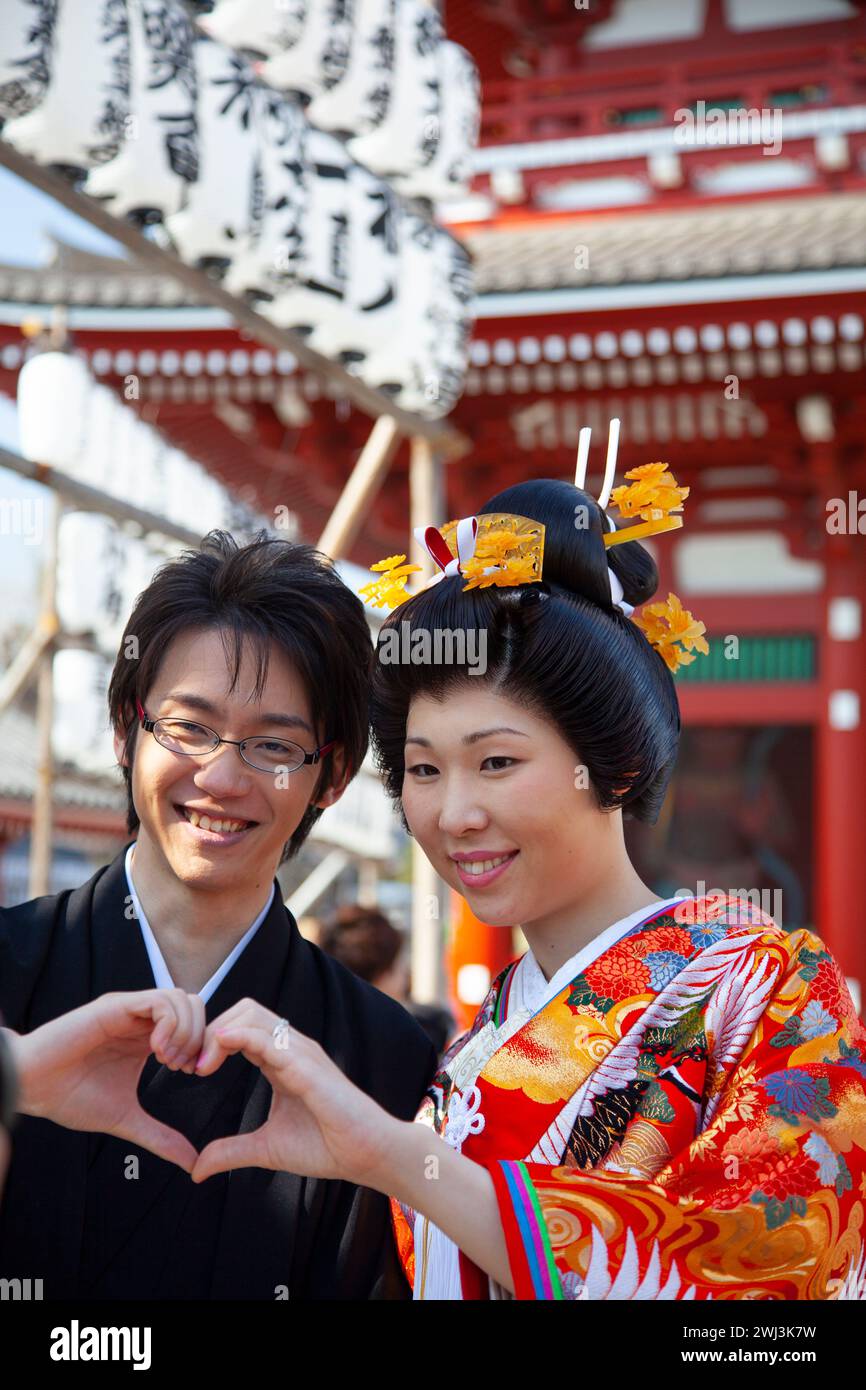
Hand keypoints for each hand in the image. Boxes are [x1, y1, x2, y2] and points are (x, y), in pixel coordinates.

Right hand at [3, 988, 205, 1171]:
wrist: (33, 1087)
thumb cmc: (71, 1096)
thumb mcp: (126, 1118)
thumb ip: (160, 1137)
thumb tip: (191, 1162)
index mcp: (148, 1039)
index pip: (195, 1025)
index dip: (203, 1048)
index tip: (191, 1075)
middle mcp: (142, 1020)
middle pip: (195, 1005)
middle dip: (199, 1038)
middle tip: (181, 1068)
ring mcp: (130, 1010)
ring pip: (181, 999)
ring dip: (185, 1032)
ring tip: (166, 1061)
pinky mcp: (115, 1006)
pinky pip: (160, 1000)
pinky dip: (170, 1025)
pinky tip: (155, 1051)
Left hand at [191, 999, 397, 1187]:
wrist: (365, 1154)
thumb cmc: (325, 1146)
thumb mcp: (265, 1149)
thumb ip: (231, 1151)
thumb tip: (195, 1169)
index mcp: (280, 1060)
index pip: (239, 1028)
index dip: (210, 1041)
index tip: (189, 1071)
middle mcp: (289, 1047)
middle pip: (242, 1010)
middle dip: (209, 1030)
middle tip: (190, 1065)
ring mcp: (299, 1051)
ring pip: (250, 1013)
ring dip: (218, 1031)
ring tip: (200, 1066)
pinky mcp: (305, 1064)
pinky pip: (266, 1036)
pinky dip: (236, 1037)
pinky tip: (216, 1053)